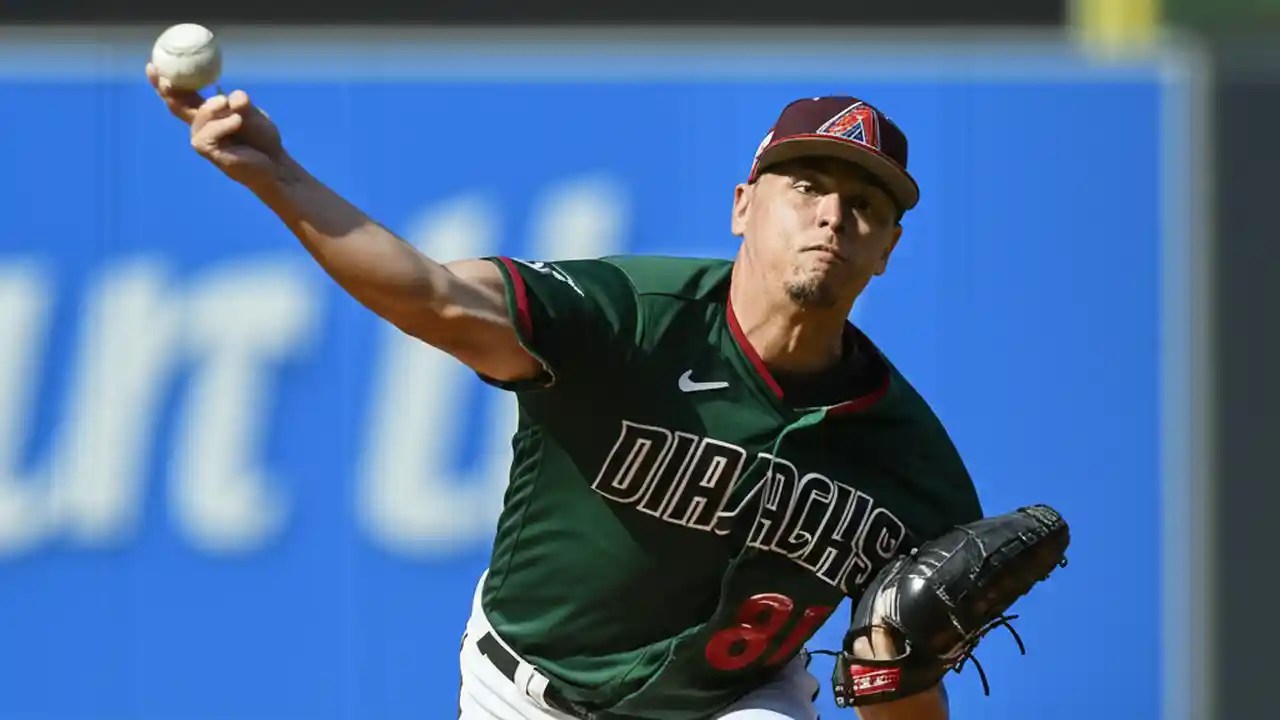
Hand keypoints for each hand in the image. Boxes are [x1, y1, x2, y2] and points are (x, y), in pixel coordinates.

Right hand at [145, 63, 286, 191]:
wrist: (274, 163)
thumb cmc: (261, 137)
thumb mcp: (253, 113)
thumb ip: (242, 103)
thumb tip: (233, 97)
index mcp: (207, 112)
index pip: (182, 94)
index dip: (165, 81)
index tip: (151, 64)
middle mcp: (200, 125)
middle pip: (176, 105)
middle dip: (167, 90)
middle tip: (166, 79)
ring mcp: (203, 139)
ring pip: (199, 116)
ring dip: (214, 108)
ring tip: (232, 108)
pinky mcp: (209, 152)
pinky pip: (209, 134)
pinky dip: (224, 124)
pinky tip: (237, 121)